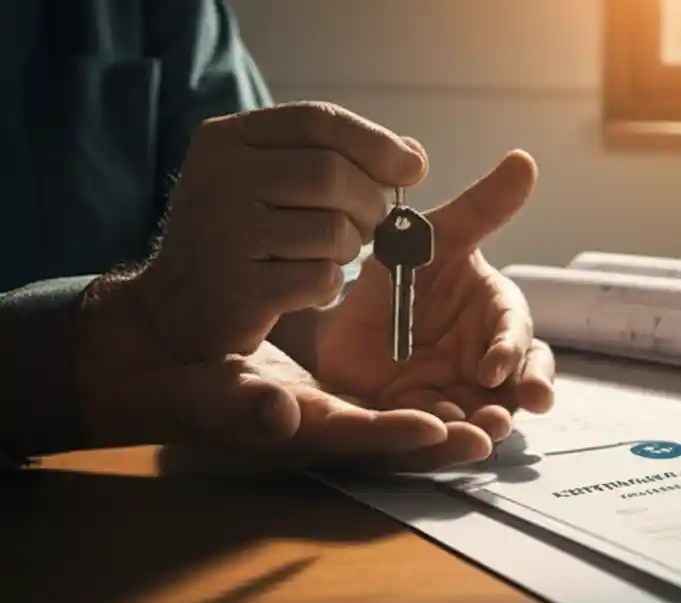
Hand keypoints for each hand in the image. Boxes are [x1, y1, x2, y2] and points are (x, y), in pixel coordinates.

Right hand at [74, 276, 481, 466]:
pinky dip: (442, 410)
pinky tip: (478, 396)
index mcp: (306, 433)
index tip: (436, 426)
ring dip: (456, 431)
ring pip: (412, 435)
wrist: (190, 382)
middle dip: (448, 444)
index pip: (358, 439)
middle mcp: (337, 440)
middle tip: (493, 432)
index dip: (397, 435)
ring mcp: (349, 430)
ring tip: (502, 420)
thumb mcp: (218, 391)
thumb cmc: (200, 387)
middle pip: (401, 449)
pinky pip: (405, 414)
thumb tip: (279, 418)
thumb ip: (250, 404)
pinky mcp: (355, 414)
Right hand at [132, 101, 426, 359]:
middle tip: (370, 227)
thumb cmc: (240, 239)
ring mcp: (224, 232)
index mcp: (227, 139)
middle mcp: (219, 176)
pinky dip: (326, 285)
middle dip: (370, 204)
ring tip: (324, 257)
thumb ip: (335, 160)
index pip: (318, 121)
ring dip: (348, 250)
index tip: (414, 167)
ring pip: (333, 230)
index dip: (376, 142)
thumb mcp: (271, 182)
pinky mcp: (239, 288)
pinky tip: (302, 288)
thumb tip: (414, 157)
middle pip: (333, 175)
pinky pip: (321, 278)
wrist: (173, 309)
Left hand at [313, 150, 554, 461]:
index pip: (518, 338)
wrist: (345, 304)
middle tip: (511, 413)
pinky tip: (438, 441)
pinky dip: (442, 443)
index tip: (496, 365)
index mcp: (498, 319)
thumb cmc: (404, 267)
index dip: (512, 353)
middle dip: (517, 401)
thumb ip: (482, 206)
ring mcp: (460, 393)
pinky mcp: (423, 419)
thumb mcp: (436, 235)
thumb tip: (525, 160)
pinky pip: (438, 437)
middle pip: (516, 388)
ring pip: (484, 417)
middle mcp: (488, 362)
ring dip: (484, 428)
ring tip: (478, 435)